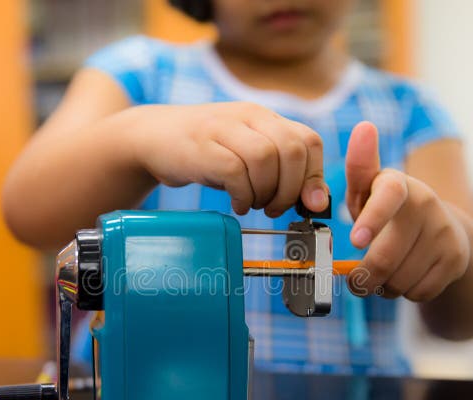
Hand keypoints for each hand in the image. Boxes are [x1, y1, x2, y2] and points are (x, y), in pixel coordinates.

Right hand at [127, 102, 328, 215]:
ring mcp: (223, 128)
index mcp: (266, 118)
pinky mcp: (202, 147)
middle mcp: (248, 117)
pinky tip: (237, 203)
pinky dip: (242, 195)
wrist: (154, 137)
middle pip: (292, 150)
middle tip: (276, 208)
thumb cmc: (208, 153)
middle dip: (291, 190)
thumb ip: (285, 173)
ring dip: (266, 192)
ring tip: (254, 204)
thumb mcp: (250, 157)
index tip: (305, 203)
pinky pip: (235, 172)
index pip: (309, 141)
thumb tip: (318, 203)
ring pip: (265, 158)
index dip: (313, 176)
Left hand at [344, 122, 469, 301]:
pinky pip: (418, 292)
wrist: (439, 228)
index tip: (356, 240)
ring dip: (383, 286)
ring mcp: (445, 232)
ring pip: (399, 280)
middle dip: (363, 277)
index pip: (389, 195)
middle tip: (356, 279)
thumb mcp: (368, 188)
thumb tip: (365, 127)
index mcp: (399, 185)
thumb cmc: (387, 208)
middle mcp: (426, 204)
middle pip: (384, 258)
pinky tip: (407, 276)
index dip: (372, 219)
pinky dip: (405, 292)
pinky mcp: (456, 259)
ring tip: (384, 272)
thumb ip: (360, 166)